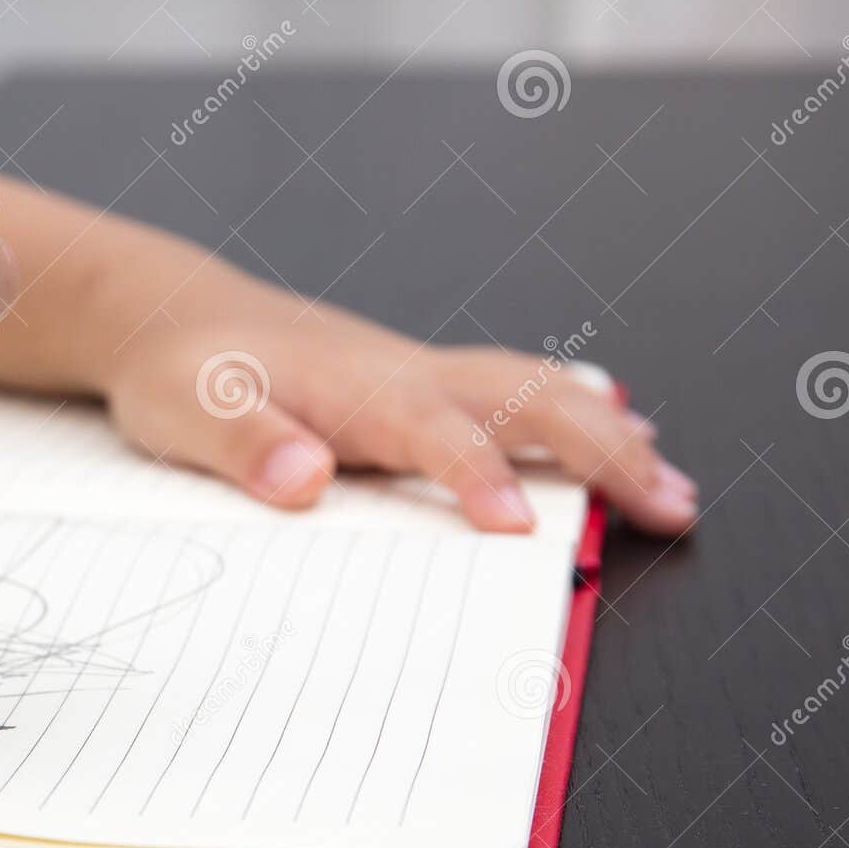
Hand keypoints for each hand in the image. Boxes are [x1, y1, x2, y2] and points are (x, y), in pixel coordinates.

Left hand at [102, 273, 694, 534]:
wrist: (176, 319)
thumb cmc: (184, 370)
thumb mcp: (186, 413)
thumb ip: (243, 446)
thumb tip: (304, 477)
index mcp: (357, 388)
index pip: (436, 432)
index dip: (479, 477)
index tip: (520, 528)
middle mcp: (406, 375)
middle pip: (525, 400)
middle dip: (603, 453)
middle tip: (668, 507)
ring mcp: (420, 375)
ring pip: (536, 390)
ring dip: (610, 436)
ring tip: (671, 489)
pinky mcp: (418, 384)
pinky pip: (514, 390)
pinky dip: (576, 413)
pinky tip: (614, 430)